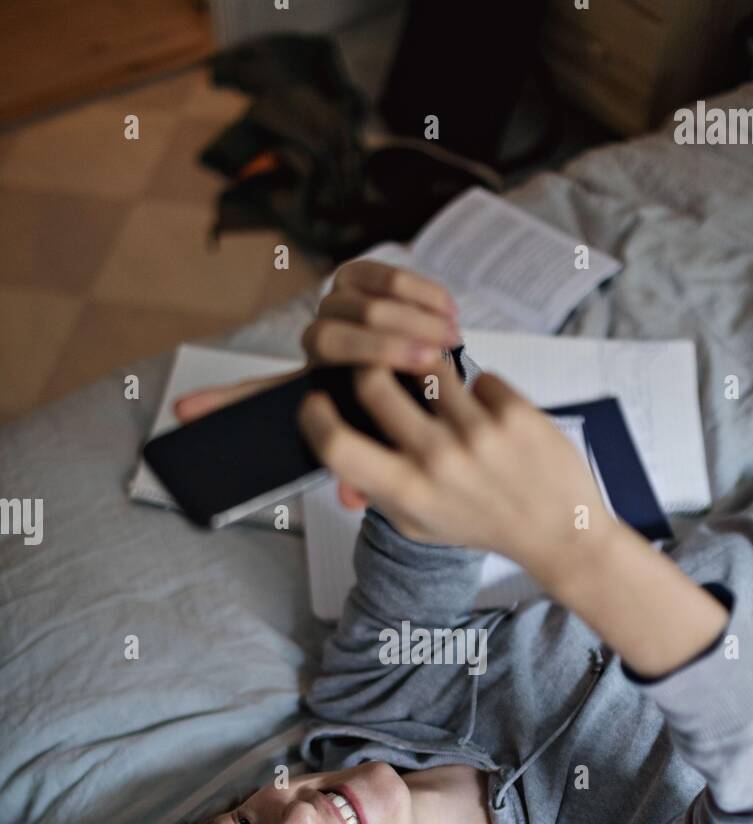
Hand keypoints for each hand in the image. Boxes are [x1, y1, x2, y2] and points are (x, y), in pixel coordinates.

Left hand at [171, 259, 461, 507]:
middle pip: (331, 337)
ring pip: (362, 304)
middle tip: (428, 365)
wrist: (431, 366)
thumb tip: (355, 501)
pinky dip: (418, 292)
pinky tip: (446, 311)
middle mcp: (314, 341)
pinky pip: (385, 275)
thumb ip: (365, 466)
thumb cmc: (399, 408)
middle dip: (384, 350)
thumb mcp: (382, 441)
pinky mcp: (359, 274)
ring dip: (411, 322)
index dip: (219, 402)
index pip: (255, 394)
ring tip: (450, 341)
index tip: (183, 414)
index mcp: (306, 385)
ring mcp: (333, 303)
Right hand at [299, 364, 729, 677]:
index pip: (336, 444)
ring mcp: (478, 432)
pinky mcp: (514, 412)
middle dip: (371, 370)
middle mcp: (438, 460)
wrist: (559, 533)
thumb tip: (339, 464)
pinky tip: (493, 419)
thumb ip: (379, 492)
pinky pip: (479, 378)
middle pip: (372, 381)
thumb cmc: (484, 525)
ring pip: (428, 367)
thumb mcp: (420, 526)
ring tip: (451, 404)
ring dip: (432, 377)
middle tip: (383, 374)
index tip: (319, 403)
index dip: (315, 417)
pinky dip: (482, 392)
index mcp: (408, 492)